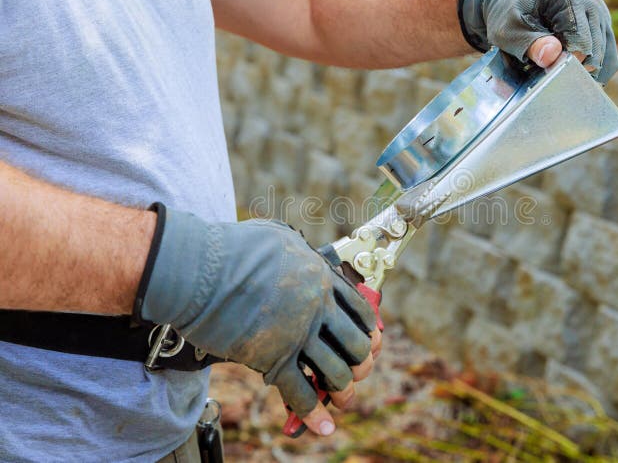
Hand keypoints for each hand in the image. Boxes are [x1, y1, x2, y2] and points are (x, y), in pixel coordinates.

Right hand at [135, 204, 380, 435]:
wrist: (198, 268)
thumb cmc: (231, 249)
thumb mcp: (278, 238)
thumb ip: (298, 254)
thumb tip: (302, 258)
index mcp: (321, 278)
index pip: (360, 310)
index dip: (369, 331)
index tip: (371, 343)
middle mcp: (317, 307)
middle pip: (356, 344)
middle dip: (361, 363)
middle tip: (357, 373)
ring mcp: (298, 334)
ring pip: (336, 372)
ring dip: (344, 391)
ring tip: (344, 400)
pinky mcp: (273, 358)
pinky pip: (301, 393)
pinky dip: (314, 414)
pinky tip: (321, 425)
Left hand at [458, 0, 617, 84]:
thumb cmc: (509, 13)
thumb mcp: (510, 30)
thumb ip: (530, 43)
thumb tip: (553, 55)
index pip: (581, 44)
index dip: (563, 61)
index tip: (542, 65)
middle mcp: (592, 4)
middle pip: (595, 52)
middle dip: (573, 66)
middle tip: (547, 65)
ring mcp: (600, 16)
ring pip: (604, 57)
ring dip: (581, 67)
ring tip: (555, 62)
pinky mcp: (602, 27)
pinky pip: (607, 56)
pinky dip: (590, 67)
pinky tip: (569, 69)